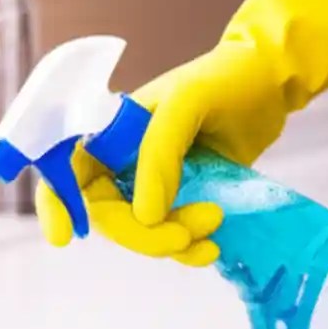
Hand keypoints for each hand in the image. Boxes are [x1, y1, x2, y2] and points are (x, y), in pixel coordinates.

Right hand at [37, 42, 290, 267]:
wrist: (271, 82)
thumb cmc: (222, 79)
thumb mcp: (186, 103)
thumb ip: (159, 154)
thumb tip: (144, 216)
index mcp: (108, 133)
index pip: (65, 171)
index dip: (57, 204)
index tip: (62, 237)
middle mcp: (121, 162)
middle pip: (106, 213)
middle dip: (139, 234)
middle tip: (181, 236)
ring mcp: (150, 185)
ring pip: (139, 231)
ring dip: (170, 241)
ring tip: (213, 225)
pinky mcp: (181, 202)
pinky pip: (170, 237)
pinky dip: (188, 250)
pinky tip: (212, 247)